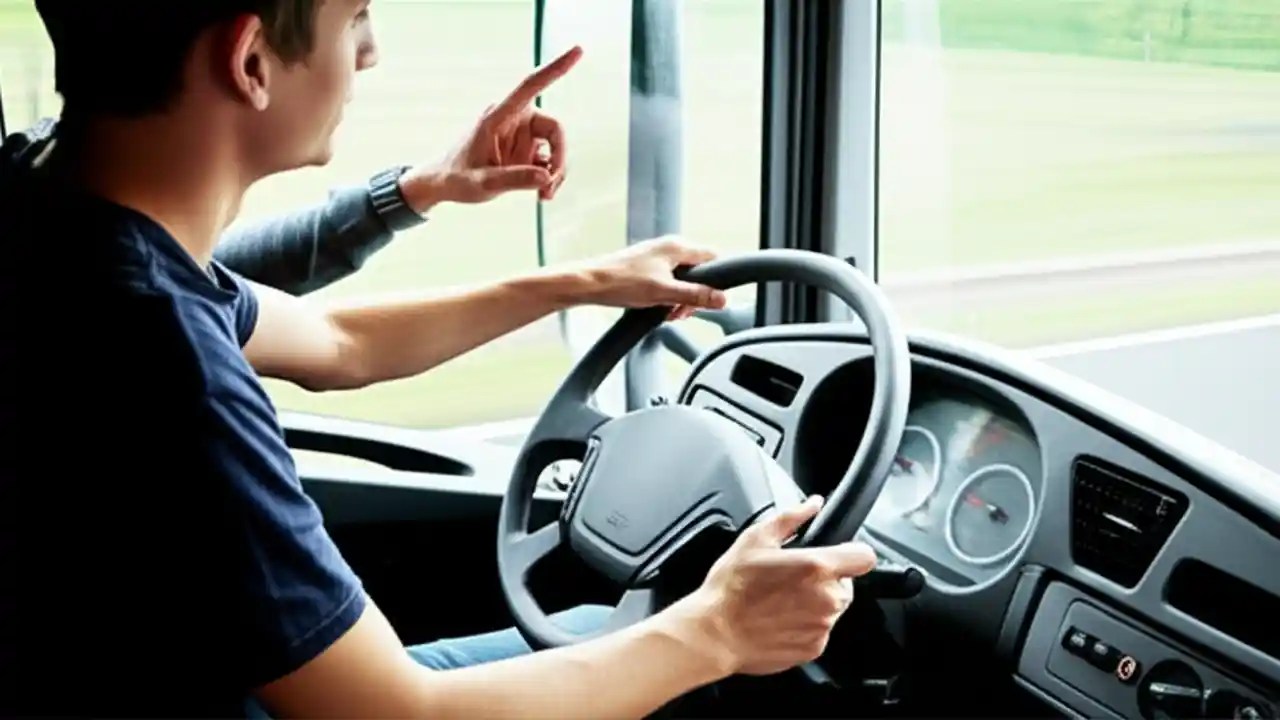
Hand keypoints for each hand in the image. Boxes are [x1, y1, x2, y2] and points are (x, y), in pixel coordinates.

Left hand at [398, 46, 581, 212]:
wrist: (444, 185)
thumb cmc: (457, 178)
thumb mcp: (483, 183)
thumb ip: (514, 180)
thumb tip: (547, 177)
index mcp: (499, 116)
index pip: (531, 86)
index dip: (555, 68)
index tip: (578, 50)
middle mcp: (514, 120)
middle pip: (554, 128)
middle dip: (560, 157)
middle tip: (552, 183)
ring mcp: (521, 135)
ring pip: (556, 147)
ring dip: (556, 172)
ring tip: (545, 195)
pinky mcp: (525, 149)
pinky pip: (549, 160)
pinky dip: (550, 178)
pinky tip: (542, 194)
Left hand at [568, 236, 728, 319]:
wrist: (589, 284)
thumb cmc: (622, 283)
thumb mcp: (664, 292)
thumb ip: (695, 295)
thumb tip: (722, 299)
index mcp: (677, 247)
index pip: (713, 258)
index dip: (716, 280)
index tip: (709, 299)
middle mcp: (669, 247)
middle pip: (699, 271)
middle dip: (694, 294)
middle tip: (681, 312)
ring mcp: (657, 257)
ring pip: (683, 279)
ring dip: (680, 298)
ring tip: (667, 312)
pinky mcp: (647, 267)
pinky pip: (668, 281)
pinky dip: (667, 296)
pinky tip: (658, 308)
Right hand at [686, 495, 877, 675]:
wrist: (715, 633)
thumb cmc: (731, 587)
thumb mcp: (755, 539)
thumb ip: (791, 517)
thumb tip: (812, 505)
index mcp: (817, 567)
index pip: (864, 556)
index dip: (851, 552)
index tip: (836, 555)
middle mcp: (826, 599)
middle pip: (846, 584)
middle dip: (826, 579)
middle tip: (792, 579)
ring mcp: (822, 627)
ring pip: (832, 608)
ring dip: (815, 603)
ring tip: (780, 601)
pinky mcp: (814, 648)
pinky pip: (820, 631)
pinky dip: (805, 625)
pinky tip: (778, 619)